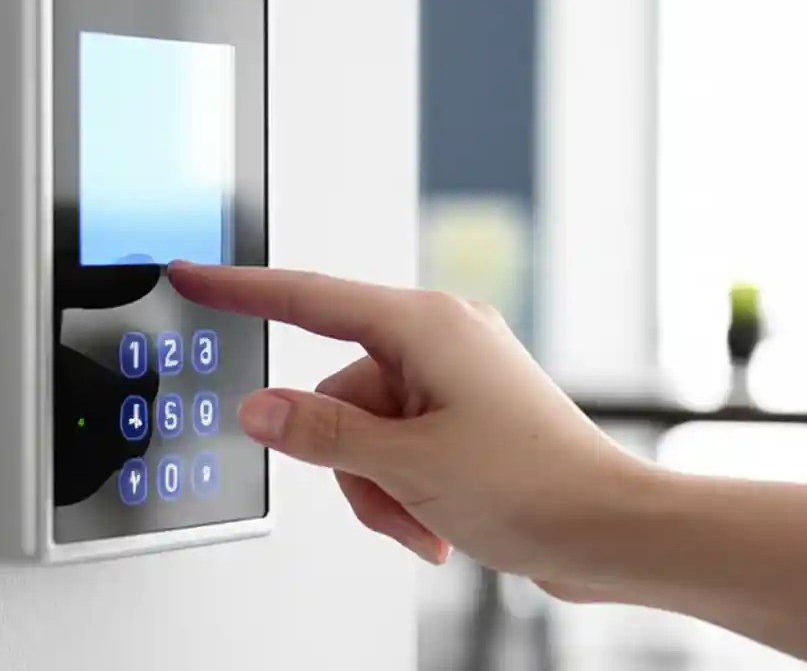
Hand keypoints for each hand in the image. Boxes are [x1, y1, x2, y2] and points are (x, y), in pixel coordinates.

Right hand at [168, 262, 651, 589]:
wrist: (611, 531)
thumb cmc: (538, 485)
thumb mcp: (406, 463)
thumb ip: (320, 431)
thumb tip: (259, 407)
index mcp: (425, 327)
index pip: (307, 299)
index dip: (241, 289)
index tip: (194, 275)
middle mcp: (439, 341)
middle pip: (334, 391)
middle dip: (348, 458)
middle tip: (389, 496)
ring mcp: (452, 379)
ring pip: (360, 429)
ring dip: (376, 484)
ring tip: (421, 517)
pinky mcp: (461, 416)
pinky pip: (394, 445)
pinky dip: (400, 488)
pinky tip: (434, 521)